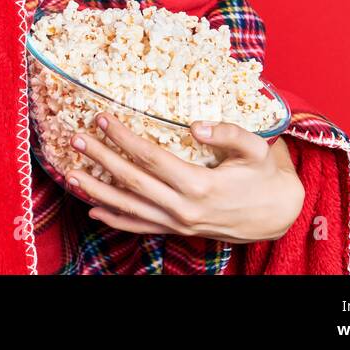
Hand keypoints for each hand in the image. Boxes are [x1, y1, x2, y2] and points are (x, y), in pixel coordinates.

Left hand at [63, 112, 305, 244]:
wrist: (279, 215)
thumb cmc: (265, 176)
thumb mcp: (257, 148)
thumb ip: (229, 133)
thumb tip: (195, 125)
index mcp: (200, 184)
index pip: (151, 158)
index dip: (124, 138)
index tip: (102, 118)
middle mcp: (184, 208)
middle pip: (133, 181)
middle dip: (101, 160)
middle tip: (76, 139)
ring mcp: (178, 223)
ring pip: (130, 208)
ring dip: (97, 191)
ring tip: (70, 174)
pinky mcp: (177, 231)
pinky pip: (140, 228)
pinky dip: (115, 220)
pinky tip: (93, 210)